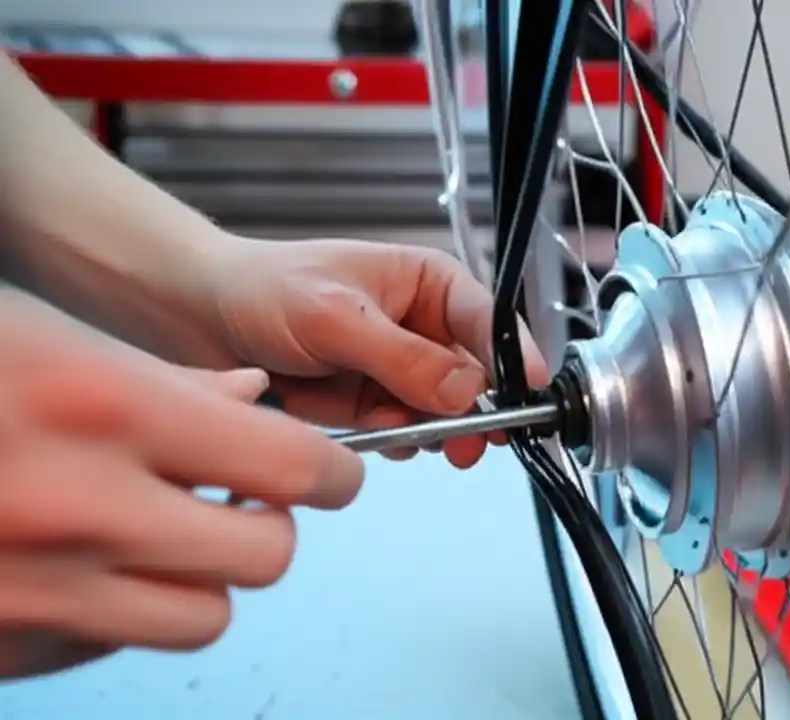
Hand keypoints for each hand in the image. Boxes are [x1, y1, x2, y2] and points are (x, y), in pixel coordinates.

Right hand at [0, 291, 362, 677]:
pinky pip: (109, 647)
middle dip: (268, 524)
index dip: (333, 471)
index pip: (291, 466)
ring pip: (202, 617)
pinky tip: (80, 562)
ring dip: (203, 577)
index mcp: (101, 406)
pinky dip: (118, 612)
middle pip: (266, 556)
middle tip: (244, 496)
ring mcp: (34, 592)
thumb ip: (163, 377)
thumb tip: (248, 399)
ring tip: (163, 531)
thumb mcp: (40, 333)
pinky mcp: (2, 647)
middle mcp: (79, 510)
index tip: (334, 470)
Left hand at [202, 236, 548, 467]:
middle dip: (475, 409)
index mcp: (429, 283)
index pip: (490, 321)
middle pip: (479, 374)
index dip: (514, 360)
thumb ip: (403, 356)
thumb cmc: (264, 290)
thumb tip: (467, 388)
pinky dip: (401, 438)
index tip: (528, 396)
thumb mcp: (335, 317)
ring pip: (448, 409)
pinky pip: (411, 429)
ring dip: (434, 428)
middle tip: (470, 443)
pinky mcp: (378, 400)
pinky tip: (378, 433)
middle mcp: (425, 324)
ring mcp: (403, 366)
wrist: (199, 317)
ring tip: (407, 433)